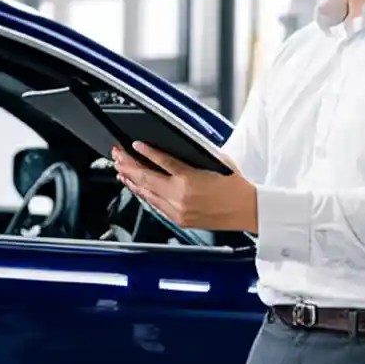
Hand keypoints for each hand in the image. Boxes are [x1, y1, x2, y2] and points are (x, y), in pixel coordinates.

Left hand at [111, 142, 256, 231]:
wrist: (247, 210)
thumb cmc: (235, 185)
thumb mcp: (217, 162)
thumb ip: (195, 156)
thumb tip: (178, 148)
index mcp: (191, 179)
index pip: (162, 161)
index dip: (146, 152)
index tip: (134, 145)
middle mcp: (181, 196)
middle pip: (147, 178)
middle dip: (129, 165)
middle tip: (117, 155)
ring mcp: (178, 209)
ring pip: (147, 193)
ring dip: (131, 180)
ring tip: (120, 169)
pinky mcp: (179, 219)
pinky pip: (154, 204)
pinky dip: (143, 194)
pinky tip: (135, 186)